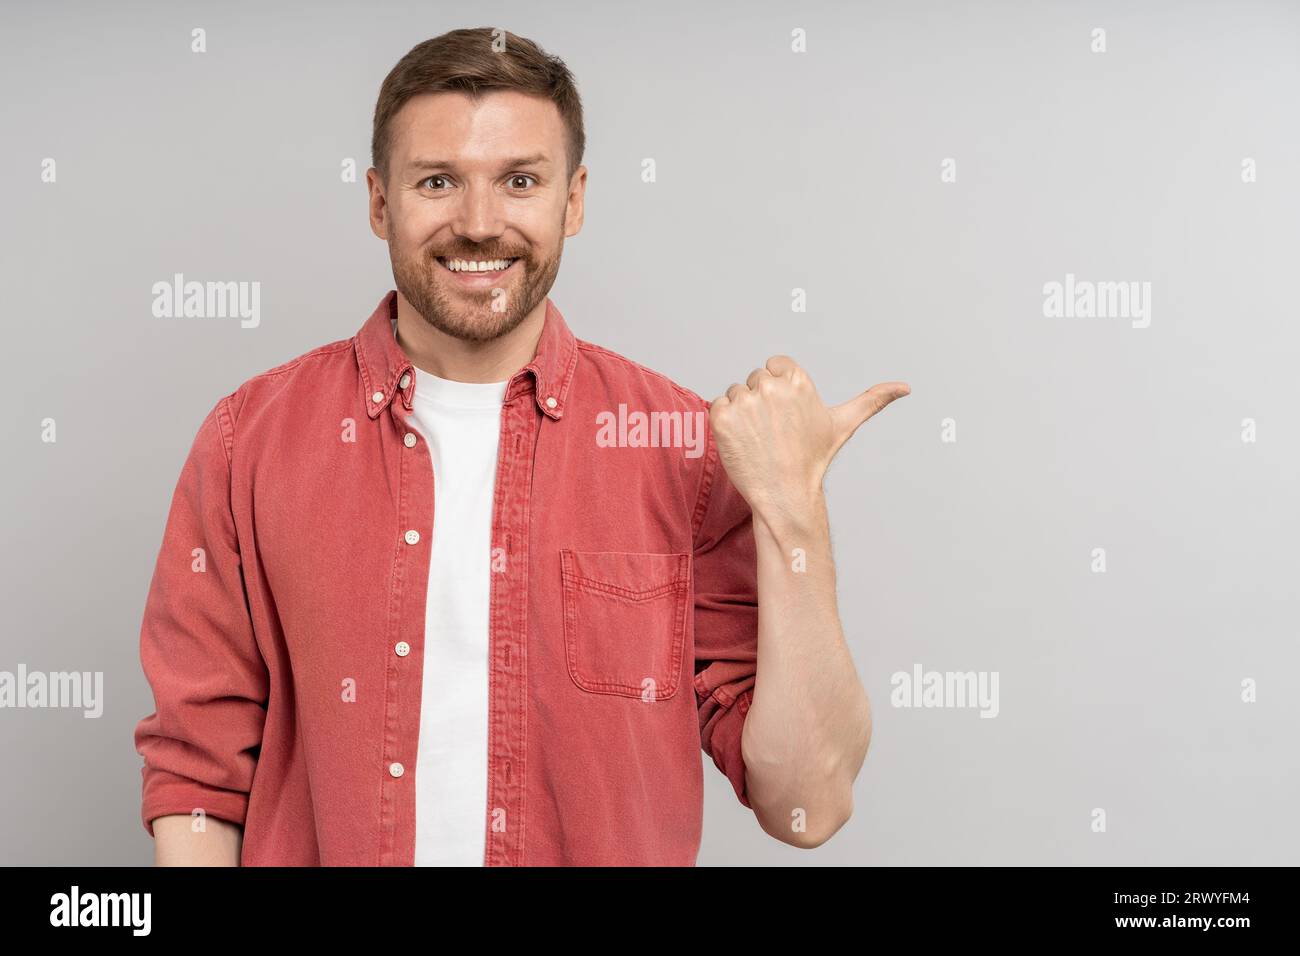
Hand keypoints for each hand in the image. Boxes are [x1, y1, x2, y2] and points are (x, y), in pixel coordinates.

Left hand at [708, 355, 908, 527]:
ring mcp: (745, 401)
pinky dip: (725, 424)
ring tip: (759, 439)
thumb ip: (872, 399)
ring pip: (736, 393)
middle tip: (774, 432)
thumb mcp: (842, 424)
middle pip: (755, 379)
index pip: (775, 366)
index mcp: (798, 379)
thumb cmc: (812, 459)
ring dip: (742, 413)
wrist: (785, 494)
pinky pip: (717, 406)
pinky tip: (742, 442)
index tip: (786, 416)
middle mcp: (771, 386)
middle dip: (761, 402)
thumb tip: (906, 387)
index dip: (779, 391)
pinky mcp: (722, 417)